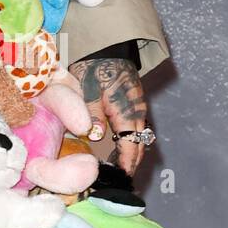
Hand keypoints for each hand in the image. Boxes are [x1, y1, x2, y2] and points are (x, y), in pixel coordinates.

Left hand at [70, 56, 149, 175]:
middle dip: (131, 163)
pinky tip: (119, 147)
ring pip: (139, 137)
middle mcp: (138, 113)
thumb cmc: (95, 67)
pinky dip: (131, 140)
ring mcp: (138, 108)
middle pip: (139, 145)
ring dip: (131, 152)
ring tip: (118, 168)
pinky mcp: (135, 104)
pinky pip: (136, 128)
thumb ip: (92, 113)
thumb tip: (96, 136)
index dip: (126, 163)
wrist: (108, 47)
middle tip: (119, 180)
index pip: (131, 145)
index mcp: (127, 111)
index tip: (121, 178)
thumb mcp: (88, 89)